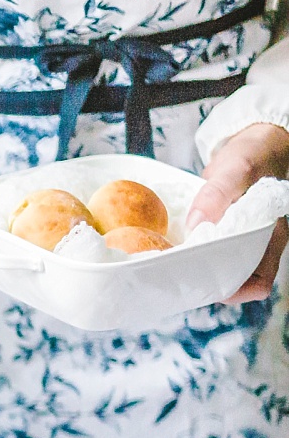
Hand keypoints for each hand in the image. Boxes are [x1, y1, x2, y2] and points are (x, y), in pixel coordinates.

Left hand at [186, 122, 288, 303]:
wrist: (249, 146)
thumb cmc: (252, 156)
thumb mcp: (237, 170)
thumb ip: (217, 195)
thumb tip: (196, 225)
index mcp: (270, 237)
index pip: (258, 282)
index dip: (235, 291)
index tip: (206, 286)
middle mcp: (255, 246)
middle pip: (233, 282)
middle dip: (206, 285)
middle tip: (176, 280)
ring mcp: (237, 243)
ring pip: (217, 271)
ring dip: (195, 272)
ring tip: (169, 269)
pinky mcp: (219, 236)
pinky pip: (205, 254)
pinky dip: (189, 255)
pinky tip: (168, 253)